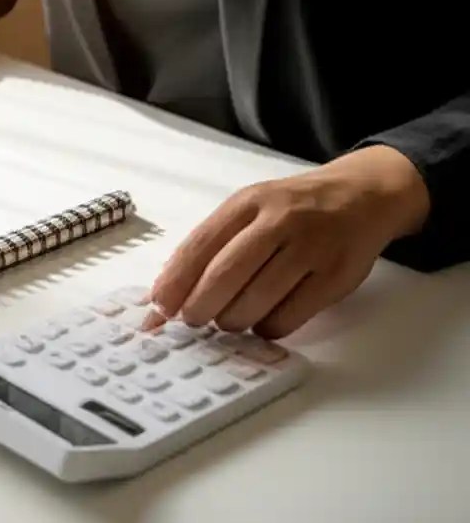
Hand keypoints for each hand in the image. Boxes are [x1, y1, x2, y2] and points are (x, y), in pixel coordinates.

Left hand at [145, 145, 429, 338]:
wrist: (363, 195)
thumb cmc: (291, 210)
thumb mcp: (249, 210)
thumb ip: (210, 245)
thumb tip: (163, 293)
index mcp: (248, 202)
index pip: (200, 245)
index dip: (175, 282)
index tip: (158, 308)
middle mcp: (280, 220)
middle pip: (225, 275)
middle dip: (200, 307)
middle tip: (193, 321)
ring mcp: (312, 247)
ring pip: (257, 299)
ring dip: (233, 320)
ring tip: (229, 320)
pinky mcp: (337, 276)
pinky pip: (291, 316)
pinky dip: (268, 327)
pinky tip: (264, 321)